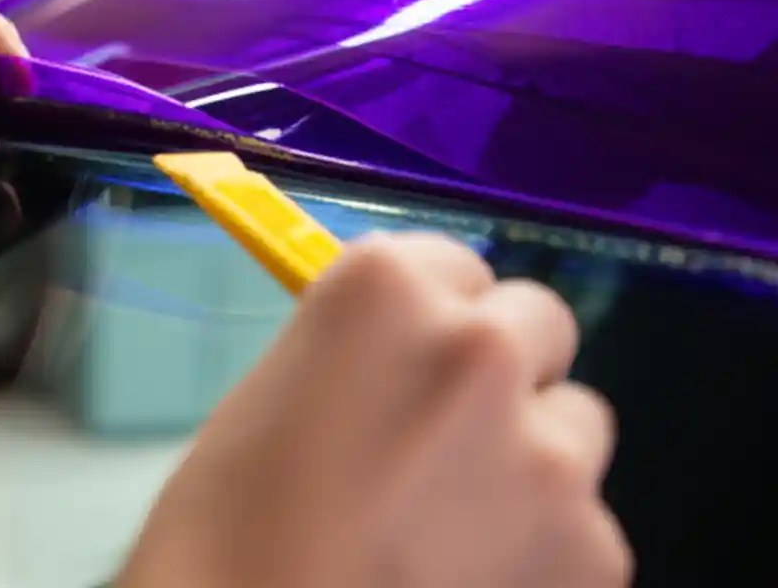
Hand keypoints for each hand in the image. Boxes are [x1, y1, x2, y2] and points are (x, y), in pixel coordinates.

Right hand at [120, 233, 631, 587]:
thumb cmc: (223, 529)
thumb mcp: (272, 400)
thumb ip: (359, 357)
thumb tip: (405, 365)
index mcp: (385, 292)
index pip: (448, 261)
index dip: (425, 317)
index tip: (404, 361)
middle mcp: (483, 348)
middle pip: (534, 323)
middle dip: (497, 368)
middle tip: (441, 436)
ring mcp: (550, 451)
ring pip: (573, 424)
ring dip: (530, 454)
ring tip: (458, 523)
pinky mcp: (594, 549)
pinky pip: (584, 520)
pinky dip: (543, 544)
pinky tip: (471, 578)